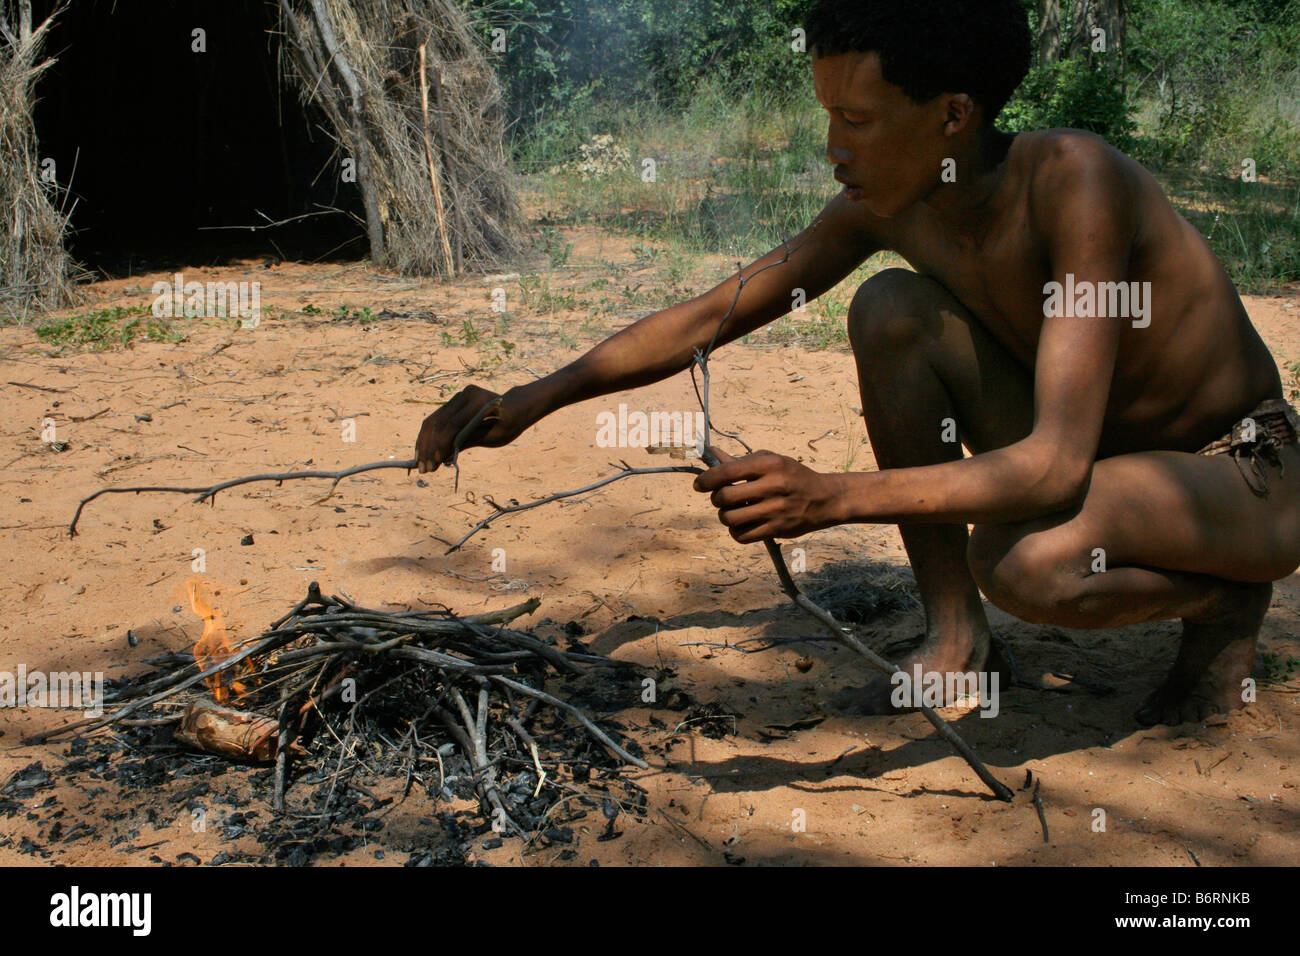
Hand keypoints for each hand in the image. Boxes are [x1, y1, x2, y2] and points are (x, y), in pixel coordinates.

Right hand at [415, 385, 527, 473]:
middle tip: (424, 469)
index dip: (443, 443)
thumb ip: (470, 441)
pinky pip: (434, 420)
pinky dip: (427, 438)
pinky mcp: (452, 403)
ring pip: (432, 421)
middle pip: (438, 422)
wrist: (513, 408)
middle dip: (429, 447)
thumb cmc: (508, 424)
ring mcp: (457, 397)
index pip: (453, 423)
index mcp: (478, 400)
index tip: (435, 461)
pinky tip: (422, 453)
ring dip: (424, 444)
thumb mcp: (493, 437)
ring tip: (420, 464)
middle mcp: (464, 395)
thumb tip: (443, 456)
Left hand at [693, 447, 843, 542]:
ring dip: (725, 516)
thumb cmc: (791, 476)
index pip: (726, 472)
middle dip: (716, 499)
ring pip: (730, 519)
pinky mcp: (777, 529)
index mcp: (769, 464)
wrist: (824, 498)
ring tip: (733, 511)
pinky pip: (741, 536)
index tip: (699, 485)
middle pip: (724, 497)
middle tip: (722, 498)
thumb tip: (710, 452)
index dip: (706, 480)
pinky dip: (736, 532)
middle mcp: (772, 486)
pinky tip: (742, 524)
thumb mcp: (770, 461)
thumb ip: (739, 461)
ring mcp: (775, 510)